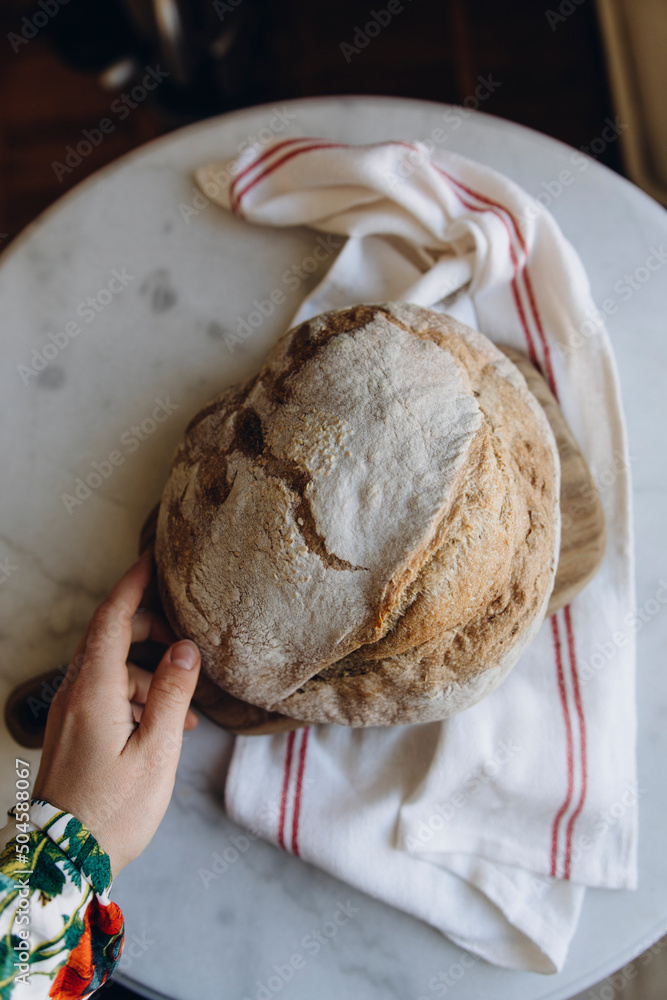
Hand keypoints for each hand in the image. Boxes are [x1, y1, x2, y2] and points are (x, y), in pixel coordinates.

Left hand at [33, 551, 201, 877]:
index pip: (111, 619)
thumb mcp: (156, 750)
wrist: (66, 858)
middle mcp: (75, 693)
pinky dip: (134, 695)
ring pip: (109, 667)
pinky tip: (162, 724)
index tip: (152, 561)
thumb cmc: (113, 810)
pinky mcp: (72, 729)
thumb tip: (186, 648)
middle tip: (183, 636)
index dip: (132, 585)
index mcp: (94, 691)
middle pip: (108, 636)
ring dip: (147, 672)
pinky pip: (104, 693)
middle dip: (147, 628)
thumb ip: (171, 693)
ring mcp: (69, 711)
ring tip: (183, 707)